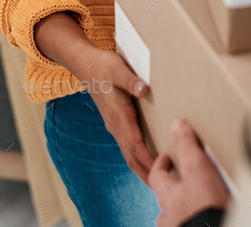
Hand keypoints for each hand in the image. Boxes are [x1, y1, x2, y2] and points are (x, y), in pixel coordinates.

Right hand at [87, 48, 155, 183]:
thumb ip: (131, 80)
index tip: (162, 168)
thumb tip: (144, 89)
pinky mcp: (116, 121)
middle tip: (165, 185)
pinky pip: (128, 144)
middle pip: (131, 156)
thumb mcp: (118, 69)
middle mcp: (116, 125)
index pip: (135, 144)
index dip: (148, 158)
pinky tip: (148, 156)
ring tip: (161, 177)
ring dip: (142, 166)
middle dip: (146, 172)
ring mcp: (115, 125)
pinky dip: (138, 155)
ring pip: (129, 152)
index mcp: (119, 115)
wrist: (86, 64)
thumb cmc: (103, 66)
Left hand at [149, 119, 229, 226]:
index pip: (156, 177)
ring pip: (175, 217)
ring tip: (194, 202)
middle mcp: (170, 216)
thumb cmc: (204, 207)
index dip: (159, 165)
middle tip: (180, 182)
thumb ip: (186, 146)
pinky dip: (194, 218)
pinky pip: (190, 222)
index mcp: (168, 197)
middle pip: (164, 201)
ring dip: (182, 208)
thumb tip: (177, 124)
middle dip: (170, 191)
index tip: (164, 157)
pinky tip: (204, 216)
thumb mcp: (196, 168)